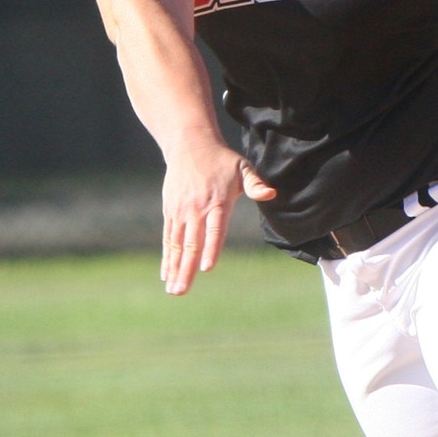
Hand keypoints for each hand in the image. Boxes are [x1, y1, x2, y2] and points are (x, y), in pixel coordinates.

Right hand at [159, 140, 275, 294]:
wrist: (189, 145)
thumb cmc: (222, 160)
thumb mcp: (243, 167)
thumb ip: (255, 184)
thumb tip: (271, 194)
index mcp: (217, 202)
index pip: (214, 230)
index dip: (211, 249)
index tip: (206, 268)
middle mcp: (196, 210)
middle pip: (191, 244)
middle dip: (187, 269)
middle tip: (182, 291)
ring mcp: (181, 212)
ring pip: (177, 245)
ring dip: (174, 268)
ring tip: (173, 290)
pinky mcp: (170, 212)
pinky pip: (168, 238)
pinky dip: (167, 257)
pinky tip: (166, 275)